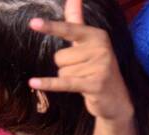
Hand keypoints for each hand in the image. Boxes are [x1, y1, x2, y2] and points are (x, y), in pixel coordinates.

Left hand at [27, 0, 131, 123]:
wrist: (116, 98)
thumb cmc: (97, 68)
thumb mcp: (88, 43)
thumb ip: (77, 21)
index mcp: (97, 35)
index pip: (69, 30)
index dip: (51, 27)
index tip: (33, 23)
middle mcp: (100, 48)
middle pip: (60, 57)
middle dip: (65, 66)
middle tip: (82, 71)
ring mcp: (99, 66)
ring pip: (62, 71)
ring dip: (68, 78)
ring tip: (84, 80)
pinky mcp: (95, 84)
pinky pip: (64, 82)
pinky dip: (48, 84)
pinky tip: (33, 82)